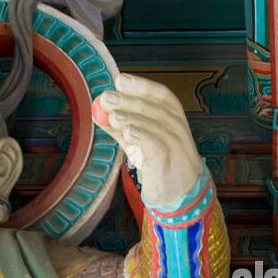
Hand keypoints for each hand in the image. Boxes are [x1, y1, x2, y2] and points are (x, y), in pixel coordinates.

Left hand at [92, 74, 202, 209]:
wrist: (177, 197)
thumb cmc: (159, 164)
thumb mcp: (138, 142)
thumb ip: (121, 127)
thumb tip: (98, 110)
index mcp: (174, 120)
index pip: (163, 97)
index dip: (142, 86)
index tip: (120, 80)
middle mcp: (180, 131)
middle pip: (157, 109)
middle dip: (131, 101)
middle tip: (107, 98)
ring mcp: (178, 149)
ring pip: (157, 127)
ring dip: (132, 118)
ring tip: (112, 116)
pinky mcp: (170, 166)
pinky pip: (158, 148)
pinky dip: (142, 137)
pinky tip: (127, 133)